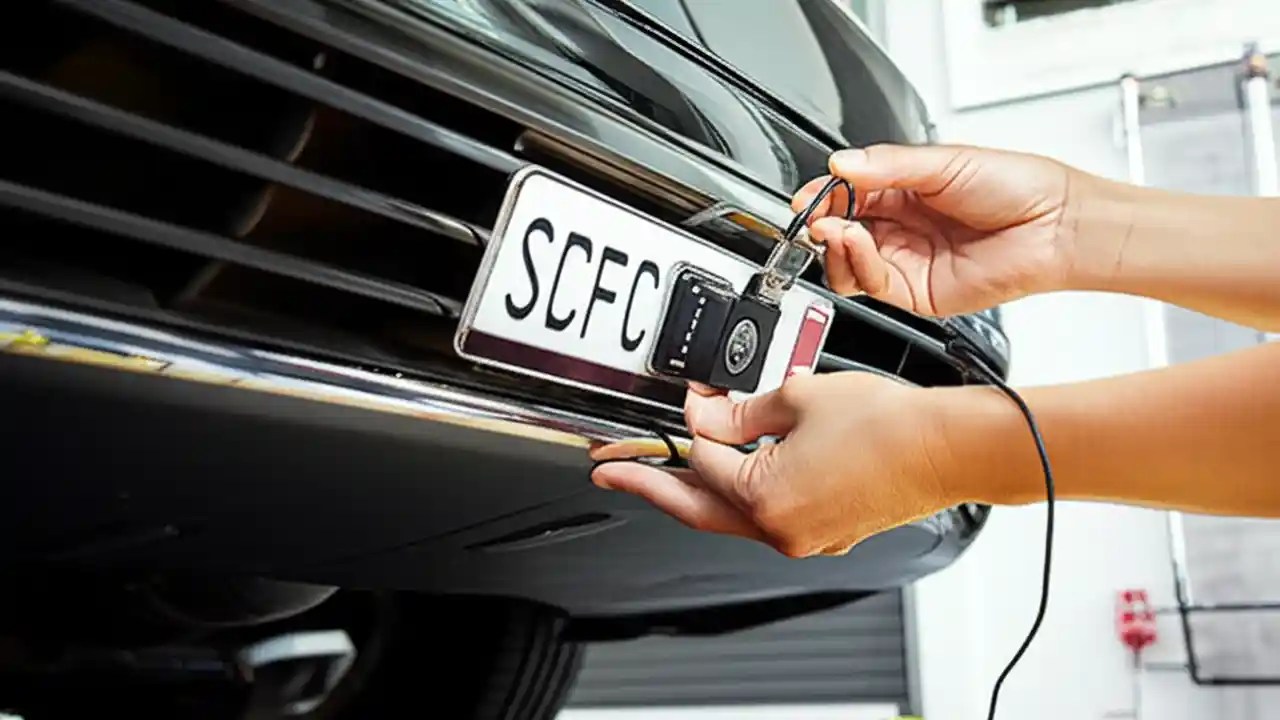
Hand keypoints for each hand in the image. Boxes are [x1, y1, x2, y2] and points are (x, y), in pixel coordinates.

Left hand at [589, 374, 965, 557]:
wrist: (948, 448)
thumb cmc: (889, 425)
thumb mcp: (798, 397)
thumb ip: (738, 411)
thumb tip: (704, 415)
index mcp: (766, 498)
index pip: (702, 459)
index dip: (690, 423)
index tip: (686, 402)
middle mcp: (781, 529)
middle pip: (697, 508)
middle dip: (650, 485)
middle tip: (612, 470)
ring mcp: (804, 536)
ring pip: (731, 515)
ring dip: (698, 489)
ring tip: (666, 470)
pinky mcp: (825, 533)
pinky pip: (767, 515)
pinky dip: (744, 492)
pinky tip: (737, 469)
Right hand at [794, 144, 1078, 316]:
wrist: (1055, 227)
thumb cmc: (1017, 188)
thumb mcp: (944, 162)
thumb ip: (887, 165)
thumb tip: (840, 164)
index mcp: (905, 191)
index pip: (848, 196)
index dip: (824, 196)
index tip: (808, 195)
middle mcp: (902, 228)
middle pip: (840, 231)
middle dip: (822, 223)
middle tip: (815, 214)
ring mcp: (907, 261)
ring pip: (847, 263)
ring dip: (833, 246)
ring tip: (836, 229)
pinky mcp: (915, 292)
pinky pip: (871, 284)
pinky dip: (856, 264)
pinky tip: (857, 242)